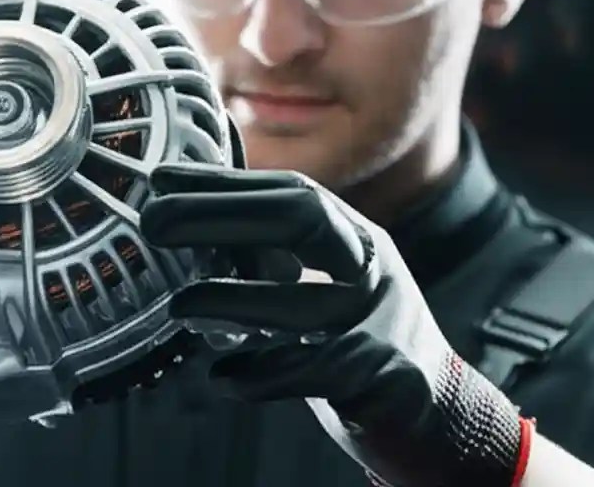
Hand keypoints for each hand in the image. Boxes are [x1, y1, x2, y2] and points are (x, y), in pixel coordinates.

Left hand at [141, 164, 533, 486]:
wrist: (438, 415)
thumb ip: (270, 256)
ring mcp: (381, 320)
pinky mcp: (383, 379)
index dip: (223, 183)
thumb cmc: (359, 343)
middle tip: (154, 222)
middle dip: (221, 214)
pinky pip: (315, 371)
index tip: (160, 179)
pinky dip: (263, 375)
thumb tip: (188, 224)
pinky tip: (222, 377)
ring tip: (178, 306)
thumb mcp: (323, 285)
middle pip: (302, 220)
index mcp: (354, 238)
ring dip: (233, 300)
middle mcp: (371, 268)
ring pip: (305, 301)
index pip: (289, 192)